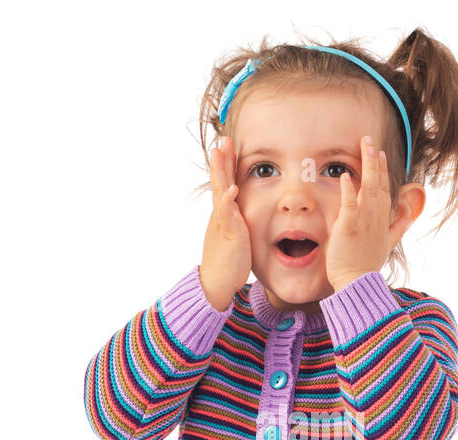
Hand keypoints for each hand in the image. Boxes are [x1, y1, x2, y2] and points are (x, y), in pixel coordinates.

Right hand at [199, 136, 250, 310]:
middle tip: (223, 139)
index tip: (228, 145)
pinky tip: (232, 189)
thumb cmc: (227, 261)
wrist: (216, 283)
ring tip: (221, 152)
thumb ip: (236, 219)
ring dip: (221, 172)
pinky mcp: (230, 236)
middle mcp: (221, 215)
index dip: (225, 164)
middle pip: (219, 181)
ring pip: (221, 193)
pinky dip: (228, 202)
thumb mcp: (233, 234)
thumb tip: (241, 208)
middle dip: (221, 160)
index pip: (224, 183)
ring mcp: (223, 224)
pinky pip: (227, 217)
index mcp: (223, 213)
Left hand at [326, 134, 399, 290]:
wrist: (358, 284)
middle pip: (378, 184)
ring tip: (364, 148)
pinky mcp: (348, 229)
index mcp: (383, 220)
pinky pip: (350, 206)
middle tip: (370, 141)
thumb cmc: (368, 265)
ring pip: (368, 190)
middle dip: (375, 162)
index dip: (382, 171)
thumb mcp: (389, 244)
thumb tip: (411, 215)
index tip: (379, 154)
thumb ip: (399, 227)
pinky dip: (349, 191)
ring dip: (367, 168)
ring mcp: (363, 223)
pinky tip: (347, 176)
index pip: (385, 190)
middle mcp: (376, 218)